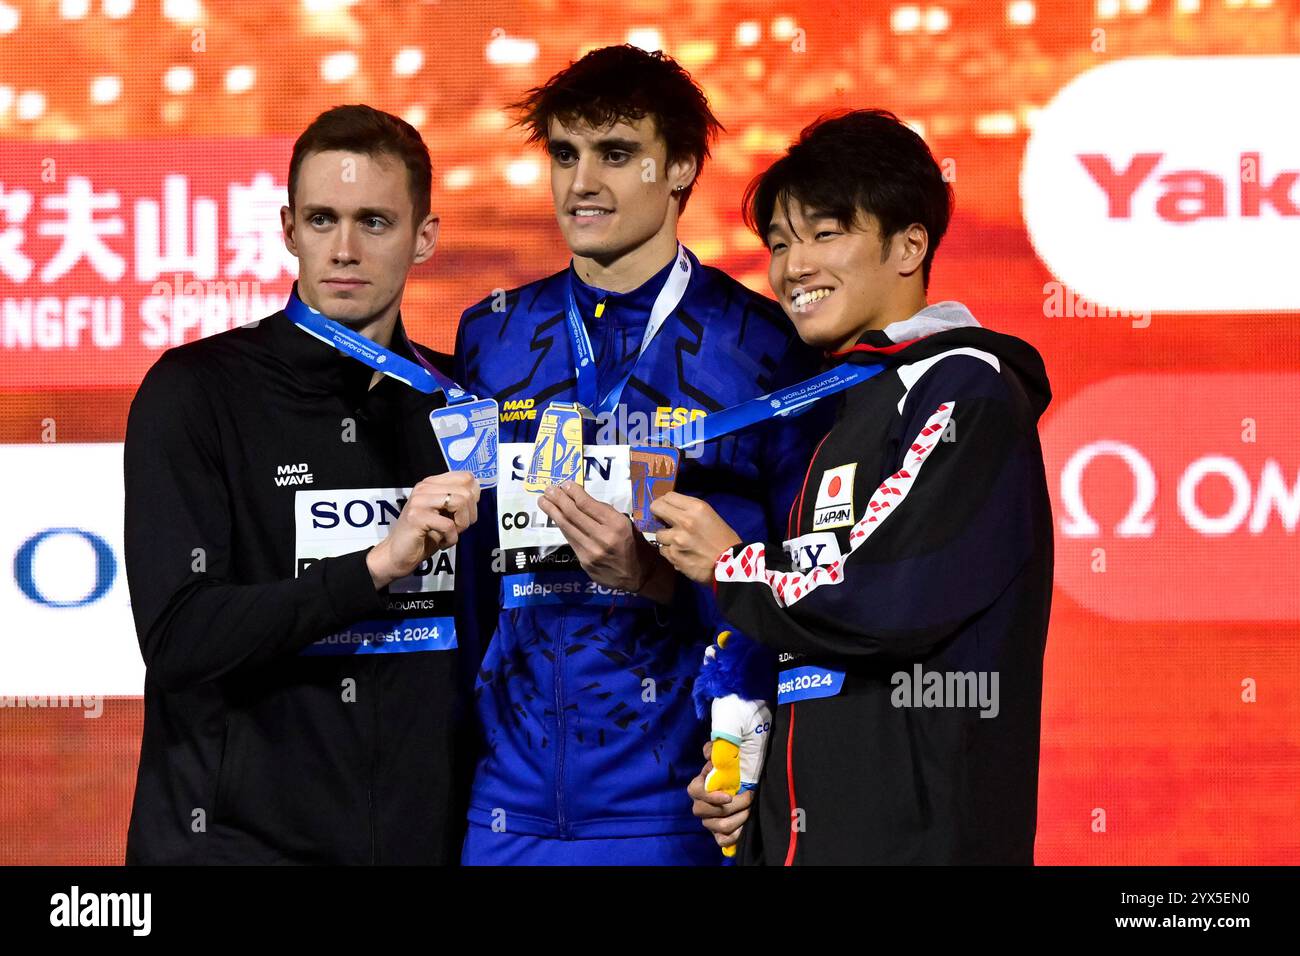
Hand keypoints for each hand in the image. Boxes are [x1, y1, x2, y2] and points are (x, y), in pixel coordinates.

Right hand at [367, 471, 479, 588]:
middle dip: (470, 514)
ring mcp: (419, 501)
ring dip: (462, 524)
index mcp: (431, 483)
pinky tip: (441, 543)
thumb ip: (458, 500)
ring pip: (460, 503)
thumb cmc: (424, 536)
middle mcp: (424, 488)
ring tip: (451, 534)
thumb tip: (477, 491)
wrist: (397, 554)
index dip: (474, 497)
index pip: (466, 477)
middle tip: (458, 528)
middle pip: (467, 491)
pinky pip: (449, 525)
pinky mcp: (416, 517)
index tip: (465, 513)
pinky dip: (451, 538)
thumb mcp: (444, 514)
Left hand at [537, 481, 670, 598]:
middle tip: (549, 489)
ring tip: (543, 501)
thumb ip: (605, 513)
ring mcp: (591, 551)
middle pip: (574, 514)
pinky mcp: (584, 562)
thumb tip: (582, 499)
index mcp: (617, 525)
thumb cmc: (634, 545)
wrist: (638, 575)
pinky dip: (562, 527)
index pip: (588, 505)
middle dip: (558, 499)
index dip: (574, 493)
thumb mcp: (627, 524)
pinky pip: (570, 540)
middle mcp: (603, 537)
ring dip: (553, 512)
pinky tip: (556, 518)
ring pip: (567, 527)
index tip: (565, 484)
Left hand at [649, 492, 741, 584]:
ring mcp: (677, 540)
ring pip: (658, 533)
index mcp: (696, 508)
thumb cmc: (724, 539)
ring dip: (666, 537)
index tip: (668, 509)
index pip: (668, 496)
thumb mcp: (710, 516)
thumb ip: (689, 510)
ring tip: (678, 542)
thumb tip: (670, 510)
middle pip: (656, 508)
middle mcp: (684, 521)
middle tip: (663, 520)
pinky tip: (681, 553)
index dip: (666, 502)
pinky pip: (663, 550)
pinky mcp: (673, 556)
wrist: (731, 565)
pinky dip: (670, 552)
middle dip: (658, 514)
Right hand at [687, 740, 752, 850]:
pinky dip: (735, 835)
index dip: (712, 797)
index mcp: (696, 788)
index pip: (697, 793)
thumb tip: (709, 754)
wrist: (735, 789)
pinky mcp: (717, 835)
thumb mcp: (719, 758)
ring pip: (721, 826)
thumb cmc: (726, 773)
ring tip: (750, 810)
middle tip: (750, 798)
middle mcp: (699, 807)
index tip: (729, 796)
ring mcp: (708, 822)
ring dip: (740, 818)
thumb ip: (712, 750)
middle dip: (735, 806)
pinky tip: (745, 827)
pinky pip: (723, 841)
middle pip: (712, 812)